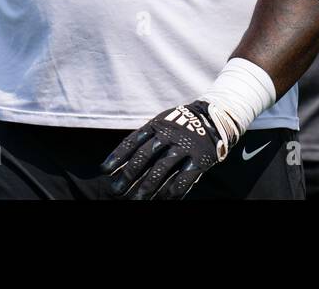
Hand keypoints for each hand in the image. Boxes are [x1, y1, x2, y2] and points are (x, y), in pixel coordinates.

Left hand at [100, 101, 232, 199]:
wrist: (213, 118)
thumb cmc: (180, 124)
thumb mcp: (162, 122)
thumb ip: (145, 137)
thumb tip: (121, 159)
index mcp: (156, 125)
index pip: (133, 141)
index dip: (117, 156)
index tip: (105, 170)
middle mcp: (168, 134)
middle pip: (144, 156)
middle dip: (128, 174)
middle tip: (116, 190)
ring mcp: (184, 146)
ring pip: (162, 168)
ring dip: (148, 186)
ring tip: (138, 200)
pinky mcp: (199, 158)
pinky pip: (184, 178)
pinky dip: (173, 190)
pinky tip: (164, 200)